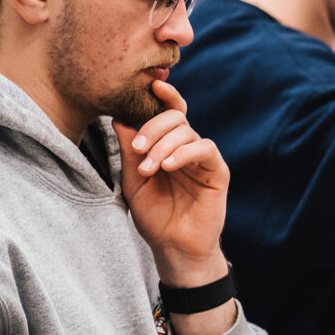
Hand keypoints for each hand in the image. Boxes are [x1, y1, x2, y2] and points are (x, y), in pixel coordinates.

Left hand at [112, 80, 229, 284]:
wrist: (173, 247)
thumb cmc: (154, 215)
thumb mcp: (133, 180)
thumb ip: (129, 150)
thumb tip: (118, 117)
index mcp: (167, 144)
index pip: (167, 112)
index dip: (162, 96)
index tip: (149, 87)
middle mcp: (186, 146)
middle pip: (175, 117)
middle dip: (152, 128)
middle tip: (137, 149)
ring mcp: (202, 158)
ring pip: (186, 131)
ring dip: (163, 145)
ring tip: (149, 168)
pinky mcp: (216, 171)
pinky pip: (204, 149)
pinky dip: (185, 152)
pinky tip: (169, 165)